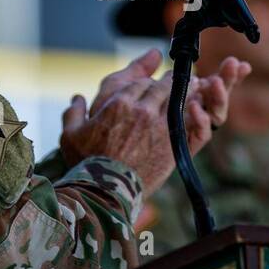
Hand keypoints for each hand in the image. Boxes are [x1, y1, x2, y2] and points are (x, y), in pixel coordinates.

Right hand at [59, 49, 250, 193]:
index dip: (146, 81)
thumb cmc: (85, 163)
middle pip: (162, 86)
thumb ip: (72, 112)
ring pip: (178, 98)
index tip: (152, 82)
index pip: (139, 82)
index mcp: (118, 103)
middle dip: (170, 81)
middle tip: (180, 78)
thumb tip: (76, 98)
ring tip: (196, 85)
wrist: (106, 190)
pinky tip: (199, 107)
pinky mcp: (172, 142)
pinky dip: (194, 111)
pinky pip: (188, 119)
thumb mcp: (69, 135)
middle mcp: (141, 109)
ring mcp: (159, 125)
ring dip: (187, 90)